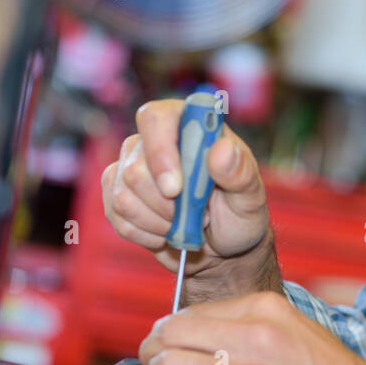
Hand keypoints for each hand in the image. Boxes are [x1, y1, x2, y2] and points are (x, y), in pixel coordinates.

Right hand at [101, 100, 275, 294]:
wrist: (223, 246)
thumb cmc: (239, 213)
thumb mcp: (250, 195)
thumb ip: (241, 172)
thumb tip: (221, 150)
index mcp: (189, 126)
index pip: (155, 118)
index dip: (159, 152)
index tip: (175, 190)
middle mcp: (155, 140)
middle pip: (135, 167)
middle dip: (166, 205)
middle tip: (198, 214)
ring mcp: (131, 166)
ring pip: (123, 195)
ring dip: (158, 221)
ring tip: (185, 222)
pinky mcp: (117, 193)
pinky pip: (115, 215)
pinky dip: (144, 233)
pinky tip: (166, 231)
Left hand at [138, 291, 365, 364]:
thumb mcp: (296, 329)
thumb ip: (247, 323)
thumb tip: (196, 329)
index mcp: (265, 309)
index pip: (187, 313)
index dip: (171, 331)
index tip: (171, 343)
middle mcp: (252, 337)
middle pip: (169, 338)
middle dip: (156, 353)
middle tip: (160, 363)